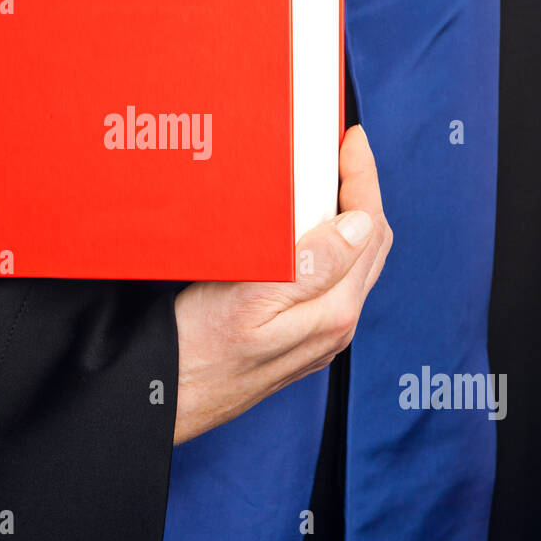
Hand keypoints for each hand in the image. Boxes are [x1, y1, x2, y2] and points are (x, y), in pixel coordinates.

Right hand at [172, 124, 391, 444]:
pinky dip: (332, 243)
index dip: (364, 175)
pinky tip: (306, 230)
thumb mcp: (251, 297)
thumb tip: (360, 225)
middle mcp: (336, 323)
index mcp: (334, 309)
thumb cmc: (199, 349)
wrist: (169, 400)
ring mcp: (320, 332)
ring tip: (325, 180)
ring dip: (349, 216)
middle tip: (340, 152)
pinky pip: (333, 280)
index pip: (369, 225)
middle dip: (362, 190)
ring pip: (355, 261)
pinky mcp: (301, 337)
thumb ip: (313, 265)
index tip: (351, 140)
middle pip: (370, 242)